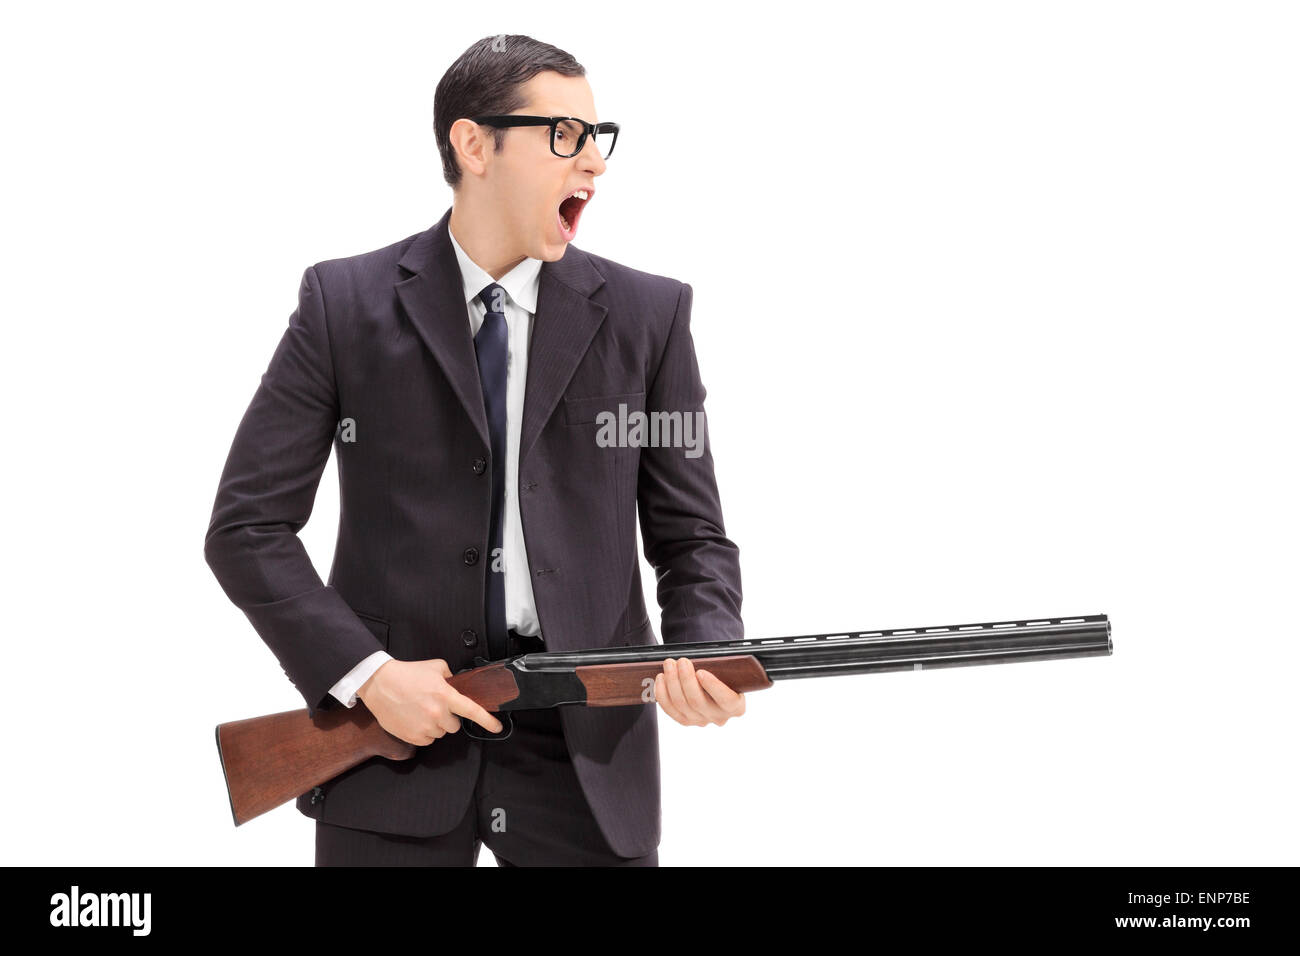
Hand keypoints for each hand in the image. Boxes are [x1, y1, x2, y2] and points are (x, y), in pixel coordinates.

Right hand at [357, 658, 502, 745]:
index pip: (472, 711)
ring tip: (421, 710)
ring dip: (435, 725)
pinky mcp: (412, 736)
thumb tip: (457, 684)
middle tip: (435, 706)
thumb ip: (451, 676)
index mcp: (445, 696)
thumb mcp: (435, 667)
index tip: (497, 727)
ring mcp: (424, 727)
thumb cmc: (406, 674)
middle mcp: (437, 713)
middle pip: (454, 725)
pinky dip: (424, 732)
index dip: (488, 721)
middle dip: (448, 717)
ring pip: (440, 733)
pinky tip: (414, 718)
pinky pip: (427, 740)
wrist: (379, 684)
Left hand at [652, 656, 745, 726]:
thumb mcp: (727, 672)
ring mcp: (701, 721)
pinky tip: (661, 678)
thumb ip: (720, 669)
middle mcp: (719, 717)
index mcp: (736, 706)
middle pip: (698, 702)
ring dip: (672, 682)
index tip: (701, 672)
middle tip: (681, 661)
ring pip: (681, 704)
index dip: (713, 686)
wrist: (714, 686)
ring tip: (669, 664)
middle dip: (686, 679)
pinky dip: (662, 692)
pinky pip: (670, 709)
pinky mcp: (685, 721)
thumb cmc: (723, 675)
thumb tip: (700, 660)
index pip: (726, 700)